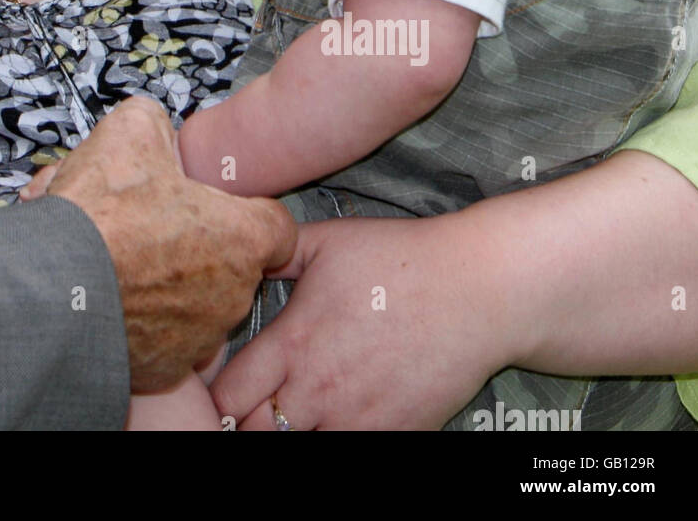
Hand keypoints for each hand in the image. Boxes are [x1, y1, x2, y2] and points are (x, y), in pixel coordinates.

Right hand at [38, 97, 297, 393]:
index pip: (275, 225)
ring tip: (114, 250)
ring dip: (162, 276)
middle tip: (150, 220)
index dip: (245, 209)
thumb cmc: (98, 216)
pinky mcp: (161, 369)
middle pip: (228, 262)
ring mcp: (197, 338)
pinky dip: (137, 315)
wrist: (48, 285)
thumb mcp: (132, 129)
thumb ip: (159, 126)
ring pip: (190, 299)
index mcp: (241, 239)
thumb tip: (156, 133)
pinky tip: (104, 286)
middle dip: (193, 240)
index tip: (217, 204)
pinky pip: (159, 334)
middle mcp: (230, 296)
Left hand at [212, 212, 509, 429]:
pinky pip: (346, 456)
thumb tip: (240, 255)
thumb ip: (274, 254)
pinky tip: (337, 419)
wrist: (476, 292)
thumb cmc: (399, 259)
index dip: (221, 390)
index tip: (232, 377)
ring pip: (296, 451)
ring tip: (299, 410)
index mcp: (293, 342)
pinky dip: (334, 441)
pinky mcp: (393, 437)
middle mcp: (318, 391)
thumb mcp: (325, 241)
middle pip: (253, 434)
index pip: (227, 396)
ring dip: (290, 433)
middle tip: (260, 399)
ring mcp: (356, 422)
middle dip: (247, 420)